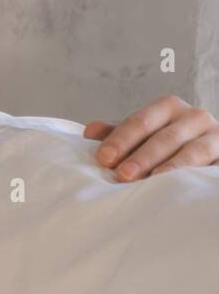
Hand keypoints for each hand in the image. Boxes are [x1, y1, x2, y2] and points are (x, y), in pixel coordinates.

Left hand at [84, 95, 218, 180]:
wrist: (208, 149)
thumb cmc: (165, 142)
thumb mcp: (142, 134)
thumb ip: (117, 132)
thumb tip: (89, 131)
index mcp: (168, 106)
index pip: (141, 121)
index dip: (121, 140)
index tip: (103, 159)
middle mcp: (195, 117)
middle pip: (165, 137)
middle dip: (142, 157)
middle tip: (122, 175)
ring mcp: (216, 137)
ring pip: (193, 151)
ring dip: (171, 168)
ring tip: (152, 182)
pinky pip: (213, 168)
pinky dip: (197, 176)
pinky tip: (183, 187)